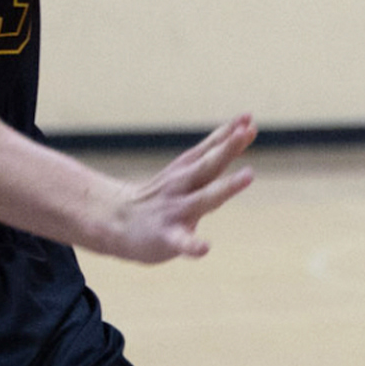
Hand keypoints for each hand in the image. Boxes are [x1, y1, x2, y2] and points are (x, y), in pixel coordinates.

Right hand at [98, 116, 256, 262]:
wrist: (116, 223)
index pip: (211, 148)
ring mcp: (175, 211)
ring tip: (248, 175)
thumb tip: (248, 124)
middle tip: (246, 132)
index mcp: (188, 170)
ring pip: (202, 199)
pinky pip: (182, 242)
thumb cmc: (165, 194)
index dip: (229, 133)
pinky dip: (192, 244)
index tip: (248, 118)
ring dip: (226, 187)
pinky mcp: (167, 237)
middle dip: (227, 149)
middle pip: (207, 165)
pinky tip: (204, 248)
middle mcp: (182, 186)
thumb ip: (217, 149)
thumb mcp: (188, 168)